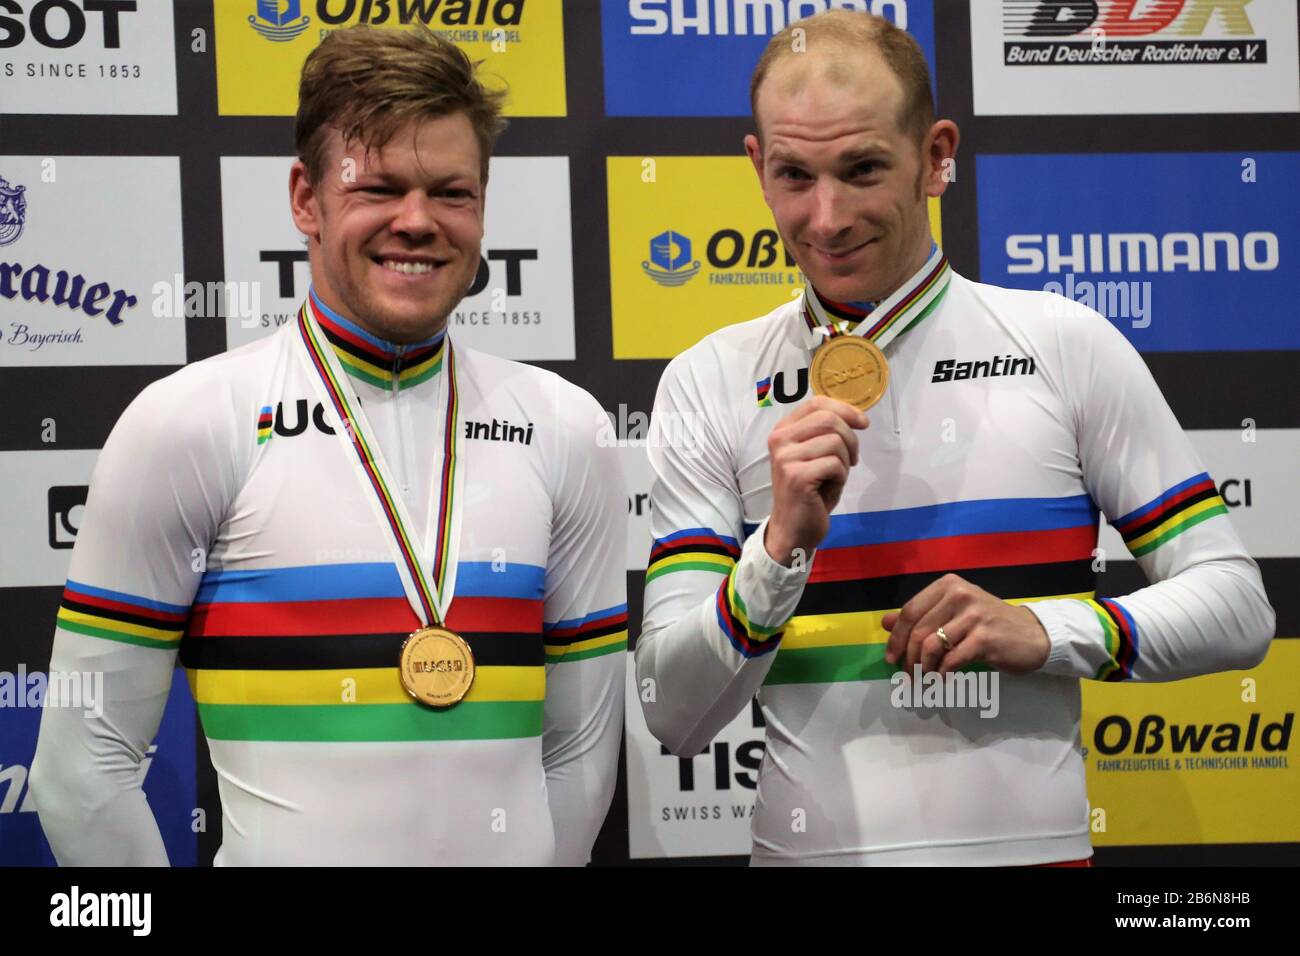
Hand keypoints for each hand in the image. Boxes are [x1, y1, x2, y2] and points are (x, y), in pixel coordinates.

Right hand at [764, 396, 867, 566]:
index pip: (816, 403)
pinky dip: (840, 477)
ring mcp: (785, 458)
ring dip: (844, 461)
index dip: (845, 409)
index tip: (862, 423)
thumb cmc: (810, 491)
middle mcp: (779, 440)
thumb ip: (826, 433)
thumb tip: (856, 416)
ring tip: (834, 477)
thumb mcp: (816, 455)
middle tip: (851, 459)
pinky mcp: (796, 476)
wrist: (794, 528)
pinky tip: (829, 488)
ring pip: (835, 442)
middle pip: (829, 419)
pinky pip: (834, 464)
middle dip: (850, 438)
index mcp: (783, 430)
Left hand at [881, 573, 1050, 674]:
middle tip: (908, 677)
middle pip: (918, 631)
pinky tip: (942, 680)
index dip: (896, 637)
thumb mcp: (953, 613)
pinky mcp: (985, 638)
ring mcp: (973, 615)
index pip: (910, 611)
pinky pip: (952, 660)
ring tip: (924, 681)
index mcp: (948, 585)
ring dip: (923, 669)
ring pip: (932, 646)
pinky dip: (942, 674)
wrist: (1033, 635)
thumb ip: (921, 616)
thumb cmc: (989, 624)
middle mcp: (959, 595)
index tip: (891, 658)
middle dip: (908, 658)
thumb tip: (885, 622)